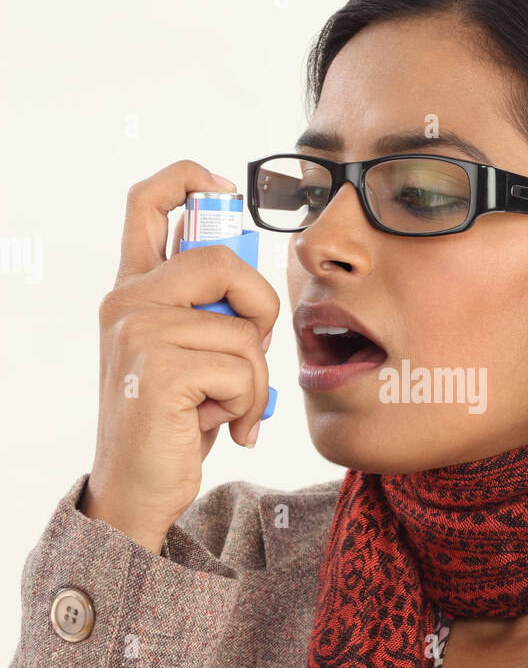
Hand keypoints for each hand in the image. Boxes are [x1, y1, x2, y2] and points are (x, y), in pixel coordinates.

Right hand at [79, 160, 279, 552]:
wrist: (138, 489)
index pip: (148, 202)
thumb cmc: (175, 422)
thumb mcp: (192, 353)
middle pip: (221, 259)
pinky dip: (248, 404)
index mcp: (133, 289)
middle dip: (261, 306)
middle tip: (255, 351)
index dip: (190, 178)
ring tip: (231, 407)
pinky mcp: (156, 369)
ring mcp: (136, 332)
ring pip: (242, 329)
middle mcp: (126, 301)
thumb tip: (251, 276)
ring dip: (256, 379)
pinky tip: (223, 426)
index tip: (223, 190)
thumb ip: (209, 310)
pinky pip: (240, 369)